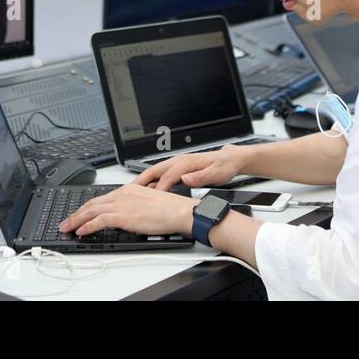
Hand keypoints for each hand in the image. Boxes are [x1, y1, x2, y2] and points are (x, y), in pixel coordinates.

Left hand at [58, 183, 197, 237]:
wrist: (178, 210)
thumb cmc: (168, 208)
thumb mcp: (146, 202)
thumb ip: (132, 205)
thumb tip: (123, 215)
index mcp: (127, 189)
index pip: (100, 198)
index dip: (86, 208)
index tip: (78, 214)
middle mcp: (122, 194)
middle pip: (92, 203)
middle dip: (76, 214)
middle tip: (66, 222)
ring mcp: (122, 204)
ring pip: (92, 211)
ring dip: (77, 220)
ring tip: (67, 228)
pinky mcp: (124, 215)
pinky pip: (100, 220)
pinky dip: (88, 226)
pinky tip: (81, 232)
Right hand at [132, 143, 248, 191]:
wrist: (230, 160)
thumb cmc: (224, 166)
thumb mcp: (216, 173)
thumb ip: (200, 177)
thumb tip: (186, 179)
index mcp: (186, 162)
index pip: (167, 175)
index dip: (158, 187)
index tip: (151, 198)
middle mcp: (179, 161)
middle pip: (155, 170)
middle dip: (140, 180)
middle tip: (128, 192)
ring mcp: (178, 163)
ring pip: (156, 172)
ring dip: (143, 181)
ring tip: (131, 192)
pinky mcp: (179, 168)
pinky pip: (161, 174)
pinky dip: (151, 181)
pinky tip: (147, 190)